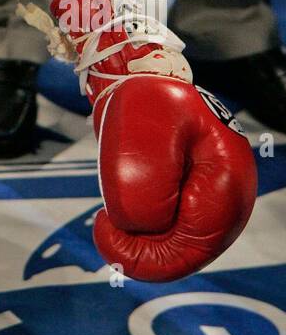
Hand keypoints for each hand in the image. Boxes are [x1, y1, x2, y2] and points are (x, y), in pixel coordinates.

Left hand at [47, 0, 256, 280]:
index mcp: (226, 176)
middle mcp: (229, 193)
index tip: (107, 232)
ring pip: (181, 244)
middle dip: (146, 254)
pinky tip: (122, 218)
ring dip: (144, 242)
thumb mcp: (136, 140)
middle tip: (105, 235)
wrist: (138, 78)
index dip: (151, 255)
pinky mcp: (196, 196)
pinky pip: (175, 230)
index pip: (196, 241)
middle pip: (191, 250)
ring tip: (110, 224)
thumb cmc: (141, 101)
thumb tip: (139, 228)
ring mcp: (213, 196)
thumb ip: (139, 192)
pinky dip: (147, 231)